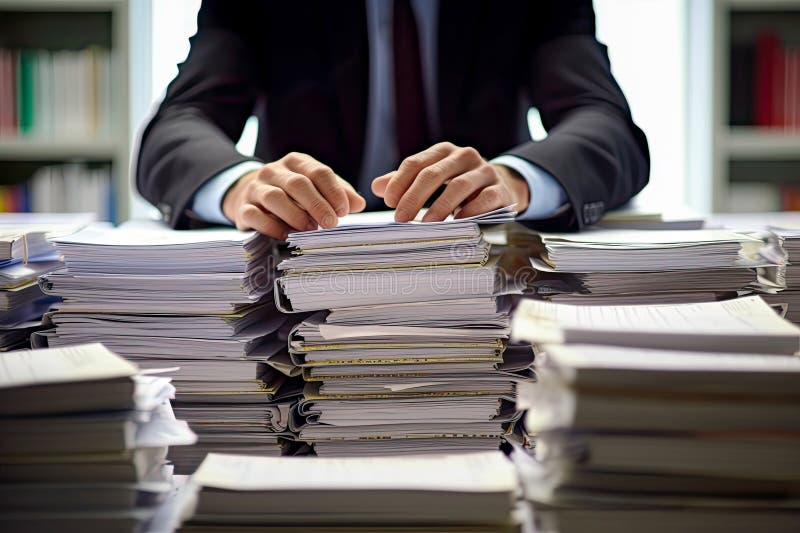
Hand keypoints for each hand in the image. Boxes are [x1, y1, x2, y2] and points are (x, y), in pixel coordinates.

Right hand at [222, 152, 365, 238]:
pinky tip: (286, 236)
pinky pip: (255, 216)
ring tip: (310, 229)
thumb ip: (338, 194)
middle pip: (298, 184)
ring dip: (296, 215)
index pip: (318, 172)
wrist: (249, 194)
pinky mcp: (243, 207)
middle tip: (331, 223)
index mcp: (296, 162)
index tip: (344, 211)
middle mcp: (274, 171)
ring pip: (275, 198)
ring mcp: (256, 188)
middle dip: (317, 205)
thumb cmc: (292, 194)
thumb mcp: (315, 187)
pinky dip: (272, 227)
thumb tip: (359, 204)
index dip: (334, 191)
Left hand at [371, 142, 528, 221]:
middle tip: (400, 217)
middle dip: (414, 196)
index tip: (388, 202)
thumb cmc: (457, 184)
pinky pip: (485, 199)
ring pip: (459, 186)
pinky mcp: (500, 190)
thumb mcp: (432, 179)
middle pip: (434, 173)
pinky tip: (458, 222)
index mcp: (443, 151)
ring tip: (426, 222)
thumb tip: (376, 187)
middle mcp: (464, 156)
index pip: (416, 163)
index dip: (400, 182)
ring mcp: (484, 172)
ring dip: (440, 205)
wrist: (500, 187)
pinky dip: (471, 211)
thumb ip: (404, 181)